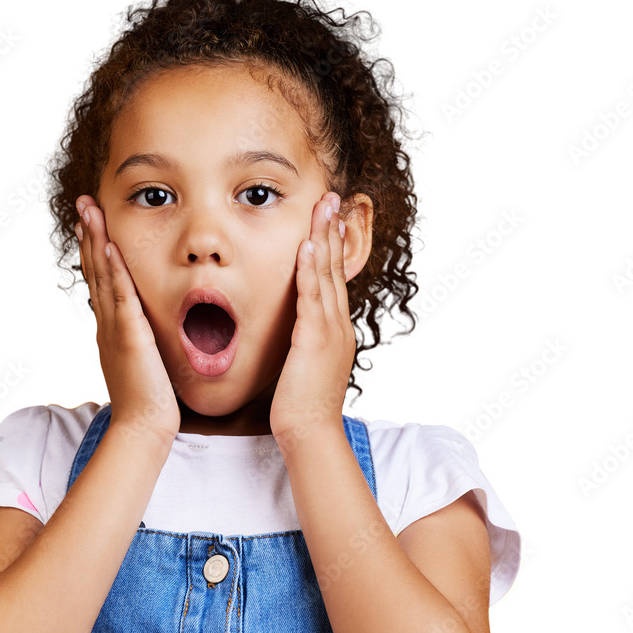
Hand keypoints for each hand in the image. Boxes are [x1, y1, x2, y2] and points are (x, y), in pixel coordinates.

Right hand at [75, 196, 180, 446]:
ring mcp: (115, 328)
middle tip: (83, 203)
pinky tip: (110, 246)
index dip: (94, 249)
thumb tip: (144, 327)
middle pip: (95, 269)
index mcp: (110, 327)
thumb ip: (140, 339)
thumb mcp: (142, 360)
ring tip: (89, 210)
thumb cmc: (148, 399)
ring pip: (102, 276)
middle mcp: (107, 323)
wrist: (143, 427)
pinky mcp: (129, 336)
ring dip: (96, 240)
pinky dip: (114, 270)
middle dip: (89, 234)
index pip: (100, 280)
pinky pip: (120, 296)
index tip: (90, 223)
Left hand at [269, 191, 355, 452]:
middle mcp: (338, 327)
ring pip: (327, 276)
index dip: (331, 249)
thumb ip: (302, 345)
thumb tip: (294, 335)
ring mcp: (329, 332)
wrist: (309, 433)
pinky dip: (310, 269)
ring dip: (324, 239)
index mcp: (335, 332)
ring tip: (323, 207)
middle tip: (332, 199)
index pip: (333, 281)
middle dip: (333, 232)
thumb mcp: (304, 368)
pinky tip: (307, 245)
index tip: (329, 221)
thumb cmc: (301, 408)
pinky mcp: (314, 340)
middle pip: (335, 270)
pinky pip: (312, 297)